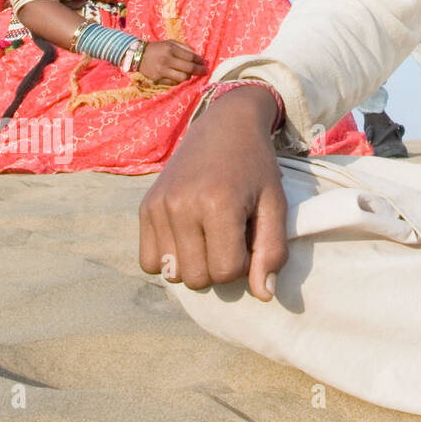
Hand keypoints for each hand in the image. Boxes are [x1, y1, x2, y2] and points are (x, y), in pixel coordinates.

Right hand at [138, 40, 207, 84]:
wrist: (137, 55)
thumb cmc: (157, 48)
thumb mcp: (170, 43)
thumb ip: (184, 47)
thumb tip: (197, 55)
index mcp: (170, 49)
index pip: (190, 56)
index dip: (200, 60)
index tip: (205, 63)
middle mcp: (166, 60)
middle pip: (188, 68)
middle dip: (199, 70)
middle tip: (205, 71)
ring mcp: (161, 71)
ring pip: (182, 77)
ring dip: (189, 76)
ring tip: (191, 74)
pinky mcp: (157, 79)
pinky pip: (174, 82)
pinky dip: (179, 80)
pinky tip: (181, 77)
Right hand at [139, 87, 286, 298]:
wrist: (225, 125)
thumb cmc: (256, 167)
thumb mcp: (275, 204)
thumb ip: (272, 251)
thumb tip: (263, 296)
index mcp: (217, 203)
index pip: (226, 271)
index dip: (244, 263)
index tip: (249, 236)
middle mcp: (181, 206)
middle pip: (198, 278)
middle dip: (219, 267)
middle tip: (230, 236)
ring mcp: (158, 207)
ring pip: (173, 275)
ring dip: (195, 264)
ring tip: (210, 234)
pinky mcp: (144, 208)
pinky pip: (149, 263)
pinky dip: (169, 259)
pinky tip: (188, 236)